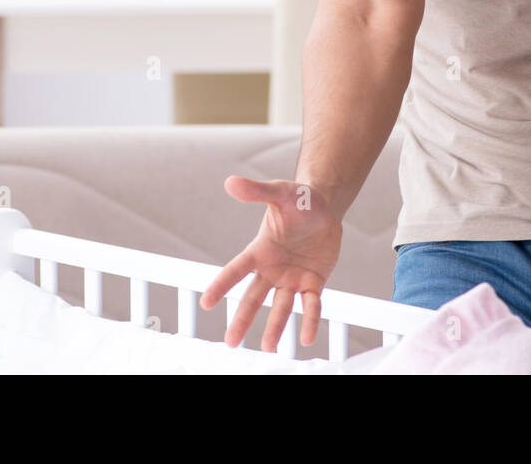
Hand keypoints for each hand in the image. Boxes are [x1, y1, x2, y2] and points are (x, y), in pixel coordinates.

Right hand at [199, 176, 342, 351]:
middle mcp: (272, 269)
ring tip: (268, 348)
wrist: (325, 208)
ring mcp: (292, 278)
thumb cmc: (299, 199)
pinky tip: (306, 338)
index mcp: (260, 249)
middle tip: (230, 343)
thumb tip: (230, 182)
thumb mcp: (281, 193)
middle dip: (242, 319)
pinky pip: (310, 305)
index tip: (206, 303)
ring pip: (281, 308)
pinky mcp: (312, 283)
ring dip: (274, 328)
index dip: (222, 285)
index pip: (237, 269)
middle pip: (254, 297)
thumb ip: (258, 192)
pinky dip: (309, 321)